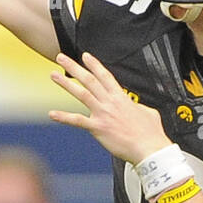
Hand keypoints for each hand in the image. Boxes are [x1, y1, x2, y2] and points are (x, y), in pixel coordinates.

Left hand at [48, 52, 171, 162]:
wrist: (149, 147)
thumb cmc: (151, 132)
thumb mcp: (148, 112)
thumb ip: (138, 106)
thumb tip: (136, 107)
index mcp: (122, 97)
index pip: (105, 76)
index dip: (94, 64)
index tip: (85, 56)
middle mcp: (110, 102)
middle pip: (89, 80)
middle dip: (74, 67)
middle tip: (61, 58)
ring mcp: (103, 114)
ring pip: (81, 94)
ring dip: (66, 83)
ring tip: (53, 75)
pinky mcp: (98, 128)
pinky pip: (78, 121)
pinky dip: (64, 117)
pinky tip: (52, 114)